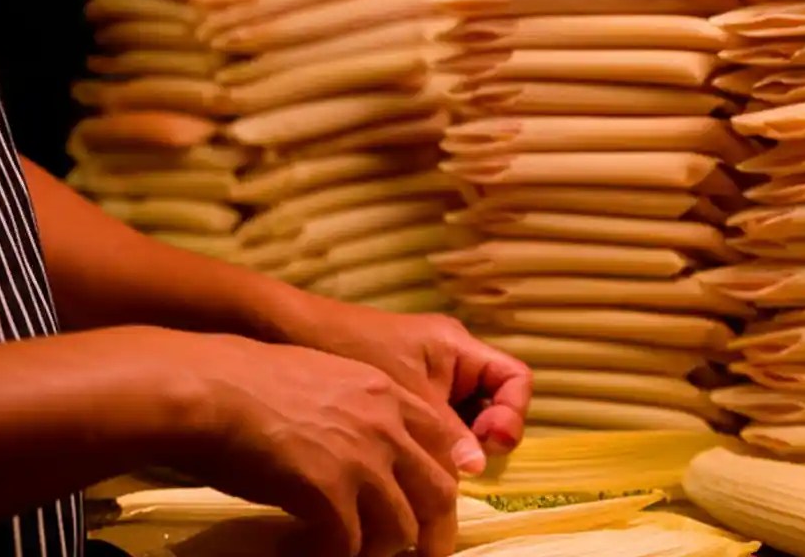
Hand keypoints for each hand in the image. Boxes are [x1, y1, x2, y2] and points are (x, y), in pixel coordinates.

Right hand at [166, 333, 461, 556]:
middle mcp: (385, 425)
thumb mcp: (325, 377)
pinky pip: (349, 544)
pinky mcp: (329, 494)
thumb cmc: (250, 379)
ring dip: (380, 549)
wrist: (210, 388)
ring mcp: (361, 460)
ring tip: (355, 553)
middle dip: (437, 532)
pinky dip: (334, 556)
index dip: (443, 478)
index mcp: (386, 392)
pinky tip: (310, 551)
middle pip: (439, 491)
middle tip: (428, 553)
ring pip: (400, 527)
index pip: (443, 442)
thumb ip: (359, 410)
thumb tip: (364, 449)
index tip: (436, 504)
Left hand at [258, 291, 532, 473]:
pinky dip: (428, 450)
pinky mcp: (400, 402)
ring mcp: (425, 384)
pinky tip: (409, 467)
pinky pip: (431, 430)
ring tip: (433, 470)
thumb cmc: (348, 347)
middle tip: (461, 465)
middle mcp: (449, 364)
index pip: (515, 379)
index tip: (489, 440)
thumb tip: (476, 468)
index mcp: (457, 348)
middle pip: (493, 407)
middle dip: (484, 439)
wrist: (288, 334)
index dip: (512, 413)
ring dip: (454, 451)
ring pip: (462, 424)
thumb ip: (443, 429)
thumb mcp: (402, 390)